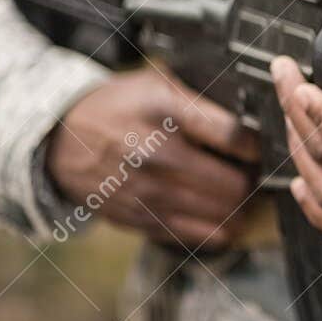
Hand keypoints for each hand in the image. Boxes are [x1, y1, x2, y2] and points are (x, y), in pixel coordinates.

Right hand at [47, 67, 259, 249]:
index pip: (233, 137)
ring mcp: (148, 193)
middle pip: (234, 184)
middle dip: (251, 179)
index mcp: (164, 112)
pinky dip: (220, 227)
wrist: (60, 141)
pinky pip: (201, 236)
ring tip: (239, 192)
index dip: (257, 146)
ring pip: (223, 214)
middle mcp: (156, 155)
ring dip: (240, 206)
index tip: (260, 147)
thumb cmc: (119, 108)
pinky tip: (221, 213)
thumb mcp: (157, 84)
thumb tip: (254, 115)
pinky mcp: (142, 221)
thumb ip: (203, 99)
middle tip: (252, 172)